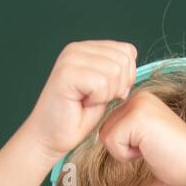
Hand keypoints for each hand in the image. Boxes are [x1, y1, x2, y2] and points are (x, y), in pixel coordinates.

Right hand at [21, 40, 136, 160]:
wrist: (52, 137)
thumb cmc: (78, 117)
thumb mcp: (106, 90)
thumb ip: (117, 71)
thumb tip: (133, 58)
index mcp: (87, 49)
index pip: (128, 52)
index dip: (127, 77)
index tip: (108, 93)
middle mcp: (77, 48)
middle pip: (123, 60)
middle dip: (119, 86)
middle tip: (98, 100)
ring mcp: (70, 58)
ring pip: (114, 71)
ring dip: (107, 94)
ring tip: (89, 101)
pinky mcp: (66, 73)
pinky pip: (101, 83)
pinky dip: (98, 99)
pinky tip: (83, 103)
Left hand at [97, 91, 185, 185]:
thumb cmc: (174, 158)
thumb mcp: (144, 137)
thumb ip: (126, 130)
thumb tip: (101, 136)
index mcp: (140, 99)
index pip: (109, 125)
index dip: (124, 144)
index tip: (149, 145)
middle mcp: (138, 96)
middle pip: (104, 130)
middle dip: (123, 147)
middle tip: (150, 148)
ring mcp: (138, 105)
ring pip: (105, 136)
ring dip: (125, 152)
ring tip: (150, 148)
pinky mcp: (136, 118)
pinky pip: (112, 143)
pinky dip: (127, 155)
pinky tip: (150, 150)